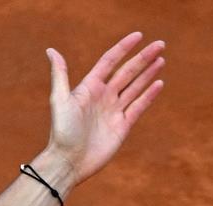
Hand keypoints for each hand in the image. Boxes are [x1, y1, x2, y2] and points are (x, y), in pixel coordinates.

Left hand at [40, 31, 166, 190]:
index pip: (110, 61)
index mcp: (90, 87)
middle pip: (127, 72)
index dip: (123, 48)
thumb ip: (60, 74)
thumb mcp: (60, 100)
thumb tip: (51, 50)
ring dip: (148, 73)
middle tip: (160, 44)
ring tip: (161, 59)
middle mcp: (104, 96)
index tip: (138, 36)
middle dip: (143, 58)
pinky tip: (159, 83)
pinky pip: (138, 107)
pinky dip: (149, 95)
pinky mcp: (122, 127)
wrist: (68, 162)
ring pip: (135, 87)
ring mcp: (114, 111)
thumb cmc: (61, 132)